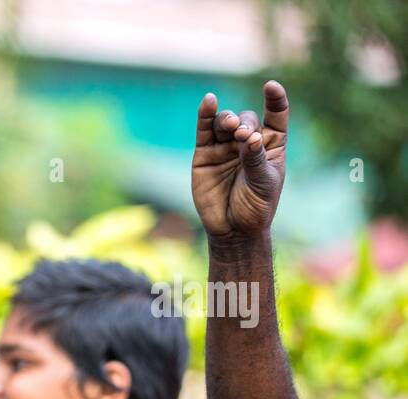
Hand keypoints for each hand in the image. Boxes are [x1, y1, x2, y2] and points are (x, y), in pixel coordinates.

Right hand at [192, 80, 287, 240]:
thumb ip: (255, 158)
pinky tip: (209, 101)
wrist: (232, 230)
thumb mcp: (263, 183)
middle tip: (243, 136)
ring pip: (225, 122)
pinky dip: (206, 115)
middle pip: (247, 119)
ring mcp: (225, 148)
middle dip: (245, 123)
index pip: (276, 116)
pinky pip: (204, 130)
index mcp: (271, 145)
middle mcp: (248, 143)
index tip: (270, 87)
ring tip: (231, 128)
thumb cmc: (255, 207)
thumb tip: (249, 136)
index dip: (274, 100)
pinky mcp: (204, 155)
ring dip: (228, 120)